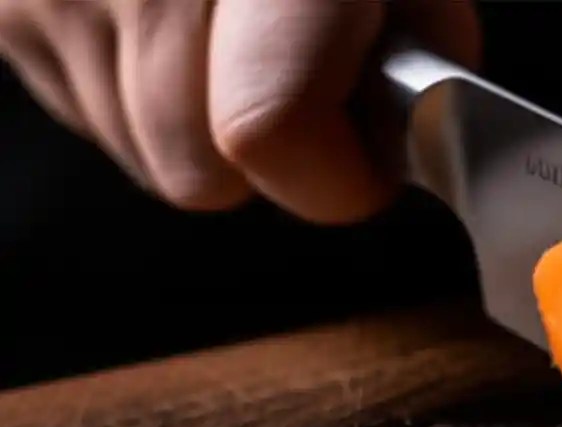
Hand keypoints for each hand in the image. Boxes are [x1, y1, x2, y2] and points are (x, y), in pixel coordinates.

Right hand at [0, 0, 479, 223]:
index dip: (334, 176)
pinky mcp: (5, 10)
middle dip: (270, 157)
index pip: (272, 126)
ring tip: (226, 32)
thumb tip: (407, 120)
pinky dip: (137, 90)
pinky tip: (166, 18)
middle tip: (299, 75)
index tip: (365, 163)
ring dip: (200, 126)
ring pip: (147, 158)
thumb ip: (422, 22)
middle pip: (200, 173)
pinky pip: (89, 115)